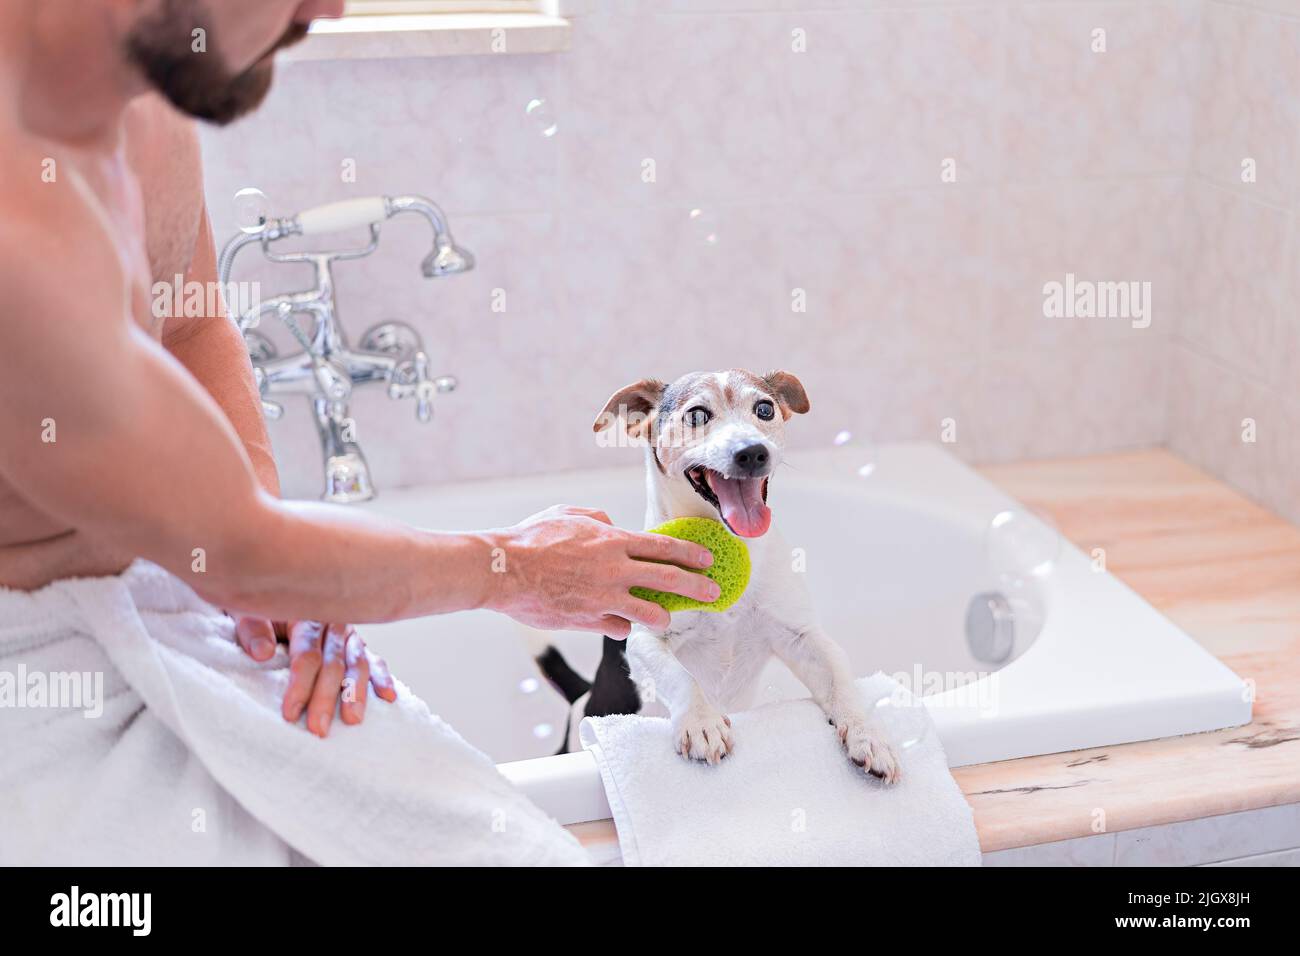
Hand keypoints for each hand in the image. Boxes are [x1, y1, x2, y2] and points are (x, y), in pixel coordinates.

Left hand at [234, 617, 396, 736]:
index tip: (290, 713)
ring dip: (356, 693)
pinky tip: (389, 697)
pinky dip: (382, 678)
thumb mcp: (245, 613)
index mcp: (307, 614)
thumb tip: (263, 653)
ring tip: (353, 720)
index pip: (307, 654)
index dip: (300, 685)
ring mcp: (348, 635)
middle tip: (319, 729)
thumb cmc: (258, 610)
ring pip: (357, 665)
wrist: (275, 589)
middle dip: (326, 698)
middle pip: (334, 664)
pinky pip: (373, 661)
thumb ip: (253, 630)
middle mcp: (333, 624)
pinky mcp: (356, 645)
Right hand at [483, 505, 719, 637]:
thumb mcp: (568, 514)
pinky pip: (618, 628)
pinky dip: (620, 625)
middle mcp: (615, 570)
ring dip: (663, 616)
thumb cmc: (531, 538)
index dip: (690, 554)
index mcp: (613, 541)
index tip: (707, 560)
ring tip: (667, 618)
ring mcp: (604, 599)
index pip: (664, 547)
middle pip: (669, 580)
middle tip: (713, 593)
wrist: (504, 569)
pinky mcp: (589, 620)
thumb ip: (596, 517)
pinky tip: (618, 622)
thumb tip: (610, 522)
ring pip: (650, 613)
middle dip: (697, 588)